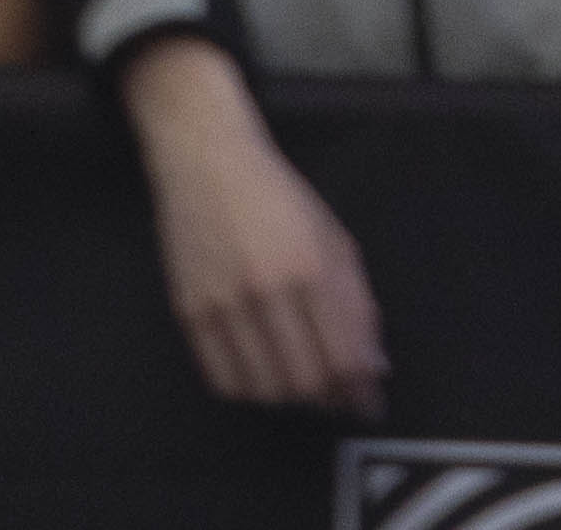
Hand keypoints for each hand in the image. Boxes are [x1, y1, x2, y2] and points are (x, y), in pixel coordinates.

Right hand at [120, 36, 385, 416]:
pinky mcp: (188, 309)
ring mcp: (222, 301)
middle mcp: (266, 287)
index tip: (367, 404)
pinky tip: (258, 373)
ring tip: (296, 381)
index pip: (342, 357)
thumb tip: (373, 369)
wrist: (204, 157)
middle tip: (333, 394)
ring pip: (263, 388)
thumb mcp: (332, 236)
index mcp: (310, 265)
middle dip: (326, 399)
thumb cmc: (278, 194)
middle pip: (304, 382)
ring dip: (288, 397)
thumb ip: (357, 302)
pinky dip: (247, 389)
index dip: (360, 392)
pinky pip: (221, 378)